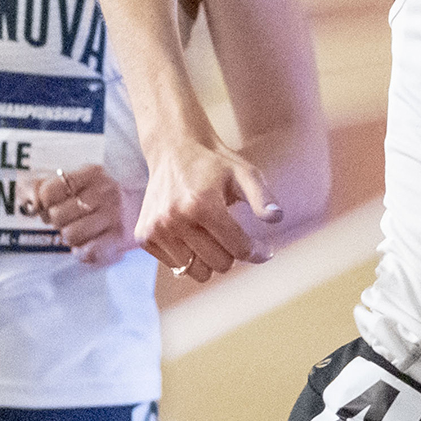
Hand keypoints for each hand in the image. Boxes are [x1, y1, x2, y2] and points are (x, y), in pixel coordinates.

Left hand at [23, 165, 139, 266]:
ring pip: (70, 235)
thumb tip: (27, 202)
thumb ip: (45, 186)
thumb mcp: (76, 181)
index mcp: (92, 173)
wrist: (143, 206)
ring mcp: (114, 215)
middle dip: (59, 220)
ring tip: (82, 229)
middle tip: (70, 218)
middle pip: (57, 216)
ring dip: (71, 236)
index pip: (49, 191)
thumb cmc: (100, 195)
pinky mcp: (120, 238)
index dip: (45, 202)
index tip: (53, 203)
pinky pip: (87, 252)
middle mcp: (105, 191)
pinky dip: (84, 251)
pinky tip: (90, 242)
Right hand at [136, 140, 281, 283]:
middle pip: (220, 264)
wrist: (174, 149)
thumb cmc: (215, 164)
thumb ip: (262, 197)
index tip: (266, 251)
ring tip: (212, 235)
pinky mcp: (144, 236)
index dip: (258, 252)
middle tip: (233, 235)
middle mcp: (175, 219)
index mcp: (202, 204)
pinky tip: (191, 234)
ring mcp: (156, 229)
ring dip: (210, 258)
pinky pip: (176, 267)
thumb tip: (276, 218)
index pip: (239, 248)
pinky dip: (189, 256)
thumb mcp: (246, 173)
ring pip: (197, 271)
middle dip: (233, 253)